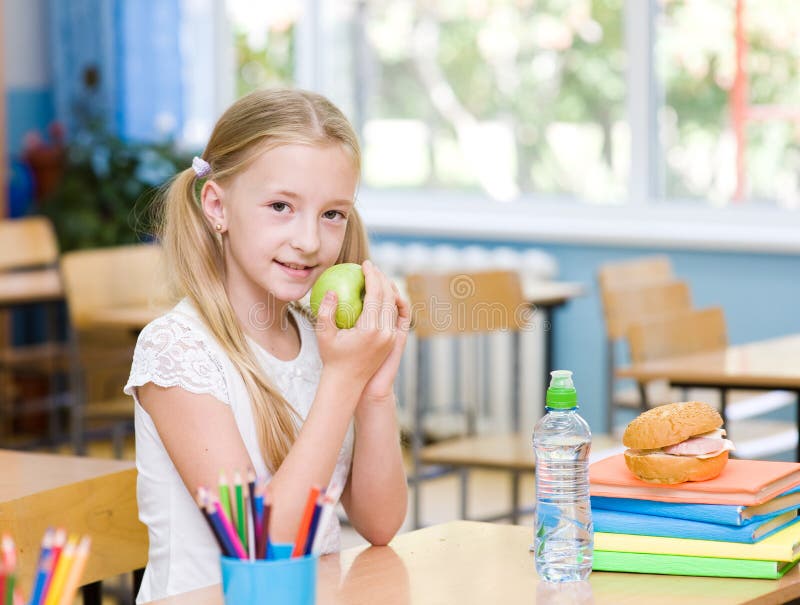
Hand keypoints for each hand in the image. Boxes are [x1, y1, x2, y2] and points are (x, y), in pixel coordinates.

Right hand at [316, 260, 397, 391]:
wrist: (347, 383)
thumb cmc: (332, 359)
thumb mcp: (323, 335)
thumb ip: (325, 311)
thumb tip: (331, 291)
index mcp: (371, 329)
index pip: (376, 294)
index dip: (372, 276)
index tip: (365, 264)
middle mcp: (385, 333)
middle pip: (389, 296)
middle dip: (382, 278)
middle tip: (371, 267)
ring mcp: (391, 338)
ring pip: (394, 305)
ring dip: (387, 288)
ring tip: (375, 277)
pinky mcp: (392, 341)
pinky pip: (393, 315)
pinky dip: (388, 302)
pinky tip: (378, 294)